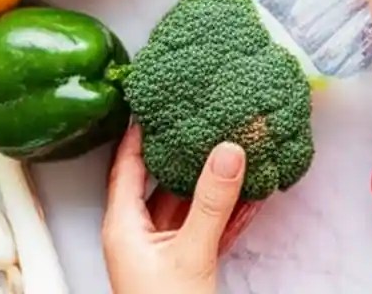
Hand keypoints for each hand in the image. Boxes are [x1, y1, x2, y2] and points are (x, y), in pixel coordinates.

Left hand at [102, 125, 244, 293]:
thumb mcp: (191, 253)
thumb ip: (210, 204)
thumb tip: (227, 155)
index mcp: (124, 226)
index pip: (127, 165)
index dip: (139, 133)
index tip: (156, 107)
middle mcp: (138, 235)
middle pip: (160, 181)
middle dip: (184, 154)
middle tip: (202, 124)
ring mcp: (161, 249)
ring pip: (186, 205)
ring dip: (212, 185)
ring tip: (234, 156)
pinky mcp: (182, 263)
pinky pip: (204, 227)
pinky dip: (225, 213)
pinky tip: (248, 199)